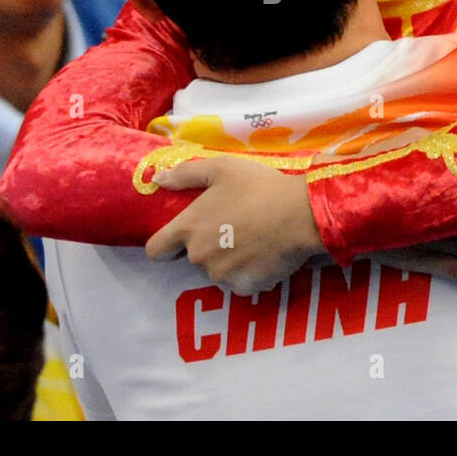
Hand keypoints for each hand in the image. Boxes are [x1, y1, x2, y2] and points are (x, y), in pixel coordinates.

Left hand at [145, 157, 325, 294]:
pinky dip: (247, 272)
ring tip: (251, 240)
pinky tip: (262, 255)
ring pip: (217, 270)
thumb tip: (158, 180)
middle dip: (206, 246)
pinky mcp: (245, 287)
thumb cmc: (258, 187)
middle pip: (192, 258)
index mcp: (189, 228)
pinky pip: (239, 282)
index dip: (164, 245)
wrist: (300, 214)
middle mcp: (199, 256)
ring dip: (227, 260)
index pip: (156, 250)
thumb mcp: (221, 168)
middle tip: (230, 227)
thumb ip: (185, 174)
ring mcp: (222, 275)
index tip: (176, 240)